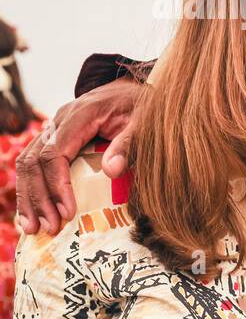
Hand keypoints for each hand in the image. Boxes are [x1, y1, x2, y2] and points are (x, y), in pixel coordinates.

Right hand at [16, 78, 143, 234]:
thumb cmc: (142, 107)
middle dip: (38, 197)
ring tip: (32, 227)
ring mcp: (53, 129)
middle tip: (47, 227)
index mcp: (79, 115)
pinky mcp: (54, 139)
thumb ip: (128, 144)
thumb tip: (111, 171)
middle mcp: (59, 121)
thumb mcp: (144, 122)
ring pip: (27, 163)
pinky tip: (34, 211)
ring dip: (28, 197)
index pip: (55, 154)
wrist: (134, 91)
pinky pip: (34, 163)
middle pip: (33, 161)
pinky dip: (31, 188)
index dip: (58, 185)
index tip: (67, 211)